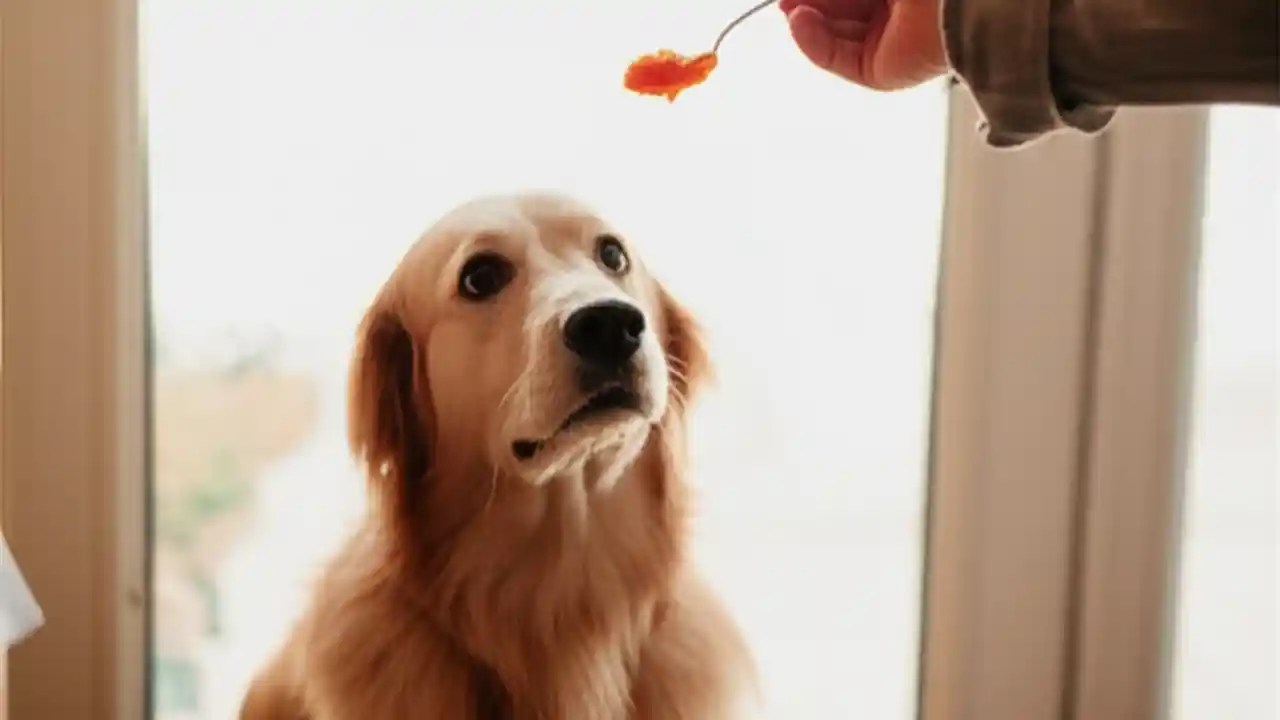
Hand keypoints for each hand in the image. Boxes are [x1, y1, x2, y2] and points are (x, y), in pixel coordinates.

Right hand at [779, 0, 947, 89]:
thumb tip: (798, 1)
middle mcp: (895, 14)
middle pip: (838, 12)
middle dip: (809, 3)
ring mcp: (887, 44)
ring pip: (834, 35)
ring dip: (808, 20)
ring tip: (790, 7)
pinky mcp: (881, 72)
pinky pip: (838, 59)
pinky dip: (814, 43)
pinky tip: (799, 21)